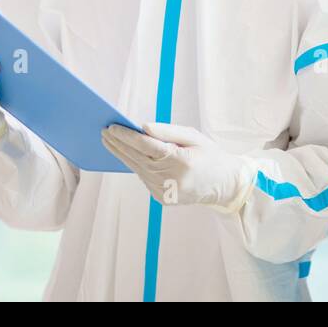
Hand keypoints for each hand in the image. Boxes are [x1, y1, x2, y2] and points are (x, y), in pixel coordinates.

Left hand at [102, 123, 255, 211]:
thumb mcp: (193, 136)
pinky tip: (126, 154)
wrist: (224, 185)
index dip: (127, 136)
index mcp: (182, 161)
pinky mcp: (162, 199)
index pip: (147, 146)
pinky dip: (135, 165)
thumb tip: (142, 128)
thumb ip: (167, 131)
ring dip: (122, 155)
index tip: (111, 127)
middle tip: (103, 132)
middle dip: (118, 144)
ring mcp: (166, 192)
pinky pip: (144, 178)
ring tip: (109, 141)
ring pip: (137, 169)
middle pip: (137, 158)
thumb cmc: (210, 156)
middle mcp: (172, 179)